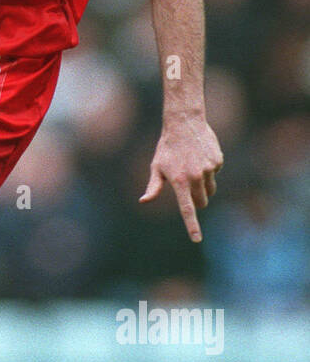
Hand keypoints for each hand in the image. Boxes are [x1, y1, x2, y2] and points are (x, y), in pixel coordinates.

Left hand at [140, 116, 222, 241]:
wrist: (185, 122)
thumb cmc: (167, 147)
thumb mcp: (157, 166)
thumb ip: (153, 186)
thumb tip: (144, 201)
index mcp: (179, 181)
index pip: (187, 209)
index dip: (192, 226)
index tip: (197, 239)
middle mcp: (196, 177)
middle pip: (202, 203)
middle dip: (196, 201)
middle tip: (187, 186)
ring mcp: (209, 169)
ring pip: (210, 190)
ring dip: (203, 186)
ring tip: (192, 167)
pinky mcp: (218, 161)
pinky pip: (216, 174)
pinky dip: (209, 169)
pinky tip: (200, 156)